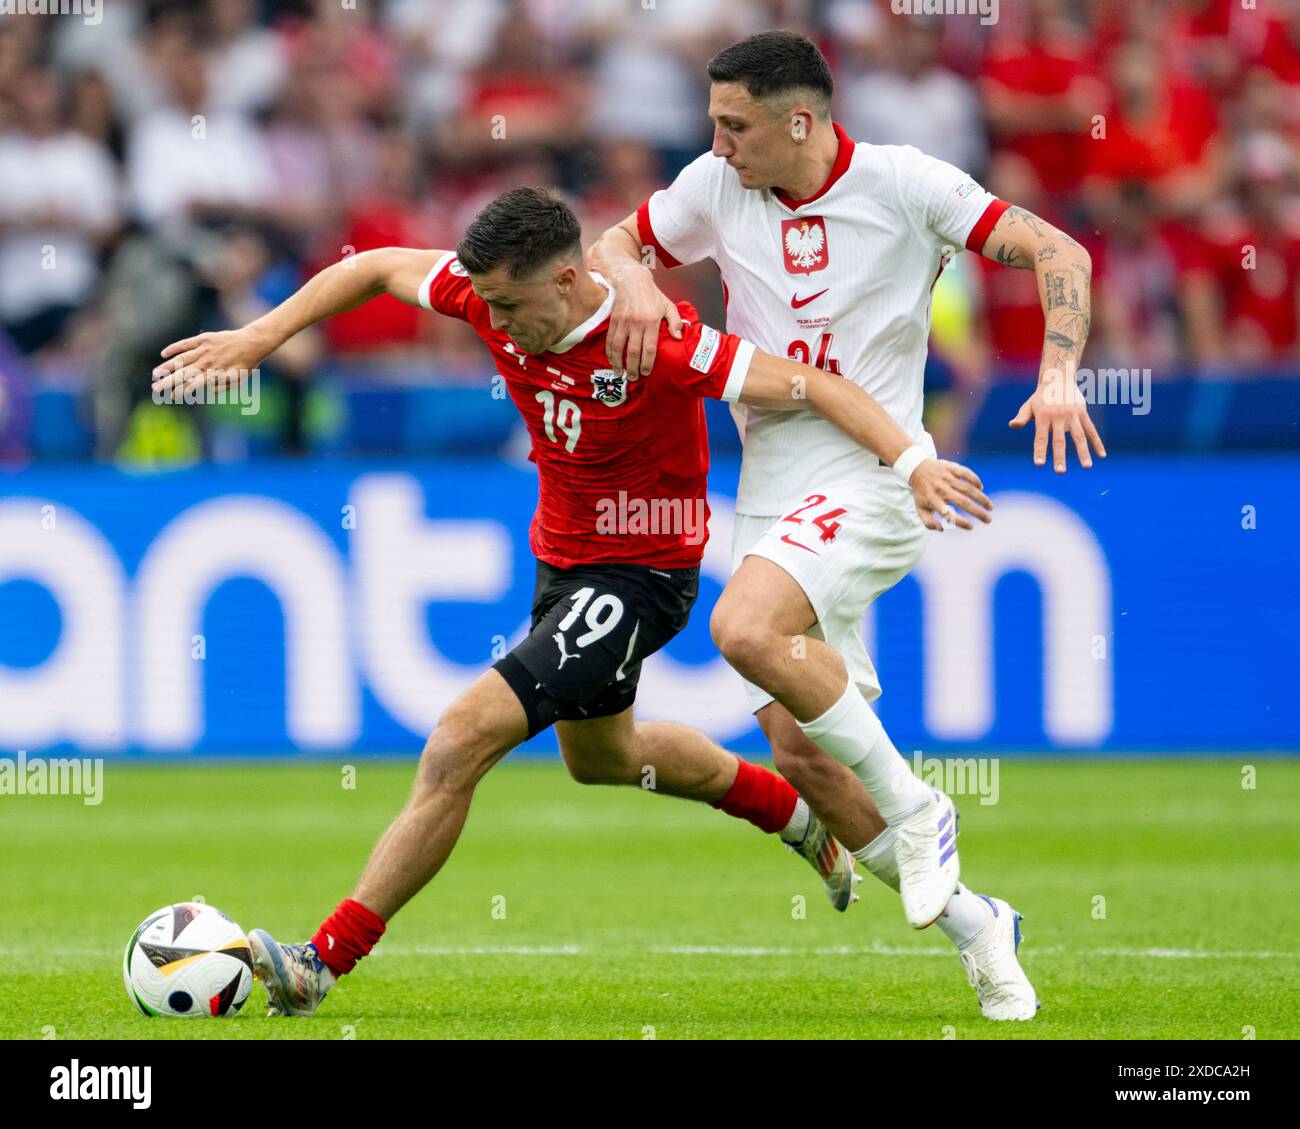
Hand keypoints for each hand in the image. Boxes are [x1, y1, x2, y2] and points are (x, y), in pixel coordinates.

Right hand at [151, 327, 273, 398]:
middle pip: (183, 373)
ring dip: (167, 367)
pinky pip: (186, 343)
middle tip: (155, 389)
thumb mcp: (238, 381)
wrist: (253, 343)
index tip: (171, 397)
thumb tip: (207, 390)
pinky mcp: (204, 339)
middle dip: (168, 382)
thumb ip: (222, 387)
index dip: (181, 391)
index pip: (193, 385)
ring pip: (181, 359)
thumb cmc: (246, 365)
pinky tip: (164, 353)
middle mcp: (206, 362)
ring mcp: (204, 349)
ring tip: (155, 374)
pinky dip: (174, 348)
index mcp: (214, 374)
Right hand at [604, 265, 681, 376]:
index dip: (647, 363)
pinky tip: (612, 360)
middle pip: (633, 351)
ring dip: (618, 363)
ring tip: (620, 373)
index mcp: (651, 322)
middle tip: (633, 378)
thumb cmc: (652, 295)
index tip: (646, 372)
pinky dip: (609, 352)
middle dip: (632, 367)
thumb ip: (675, 322)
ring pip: (618, 347)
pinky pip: (610, 340)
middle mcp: (636, 323)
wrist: (632, 280)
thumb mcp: (668, 305)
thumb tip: (678, 338)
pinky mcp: (613, 320)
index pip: (649, 348)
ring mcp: (623, 322)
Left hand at [909, 458, 992, 531]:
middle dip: (977, 512)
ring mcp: (947, 478)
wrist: (916, 468)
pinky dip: (975, 480)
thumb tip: (943, 529)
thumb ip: (929, 522)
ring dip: (981, 498)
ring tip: (989, 507)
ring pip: (968, 488)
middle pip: (963, 502)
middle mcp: (941, 489)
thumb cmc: (922, 493)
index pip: (948, 514)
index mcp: (933, 501)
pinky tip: (981, 488)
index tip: (971, 527)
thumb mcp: (920, 508)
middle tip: (988, 520)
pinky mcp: (951, 467)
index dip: (960, 522)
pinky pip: (967, 473)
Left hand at [1009, 368, 1105, 471]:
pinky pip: (1091, 430)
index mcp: (1043, 417)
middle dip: (1060, 456)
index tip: (1040, 464)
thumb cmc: (1041, 396)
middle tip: (1060, 472)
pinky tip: (1101, 455)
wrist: (1058, 377)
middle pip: (1059, 440)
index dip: (1040, 451)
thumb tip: (1012, 425)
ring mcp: (1072, 415)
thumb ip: (1022, 417)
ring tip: (1087, 467)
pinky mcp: (1082, 413)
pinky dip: (1097, 443)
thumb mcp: (1028, 405)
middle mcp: (1058, 417)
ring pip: (1079, 437)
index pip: (1041, 438)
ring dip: (1083, 452)